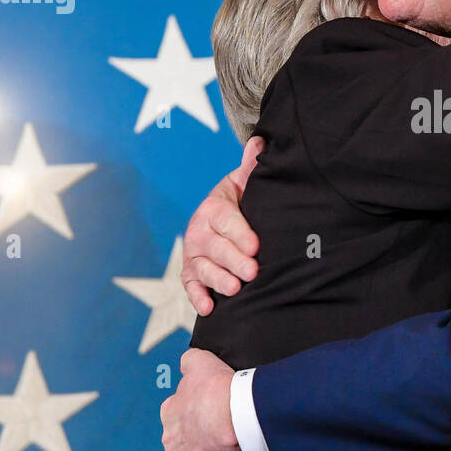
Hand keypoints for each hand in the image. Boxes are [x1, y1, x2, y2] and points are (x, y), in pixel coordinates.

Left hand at [161, 349, 241, 450]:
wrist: (230, 410)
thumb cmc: (221, 387)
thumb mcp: (202, 362)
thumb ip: (191, 362)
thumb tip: (187, 361)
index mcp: (173, 408)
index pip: (176, 416)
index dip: (191, 419)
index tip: (205, 421)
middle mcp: (170, 434)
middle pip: (174, 444)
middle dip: (187, 447)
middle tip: (209, 447)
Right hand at [181, 136, 263, 314]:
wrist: (224, 217)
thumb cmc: (241, 201)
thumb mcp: (245, 183)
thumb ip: (251, 166)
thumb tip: (260, 141)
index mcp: (213, 206)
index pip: (225, 219)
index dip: (239, 233)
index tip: (255, 246)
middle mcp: (199, 230)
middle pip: (214, 247)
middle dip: (232, 260)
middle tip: (252, 271)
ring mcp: (194, 254)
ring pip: (202, 268)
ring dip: (217, 280)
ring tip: (235, 289)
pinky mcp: (191, 273)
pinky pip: (190, 286)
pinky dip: (196, 298)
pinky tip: (209, 309)